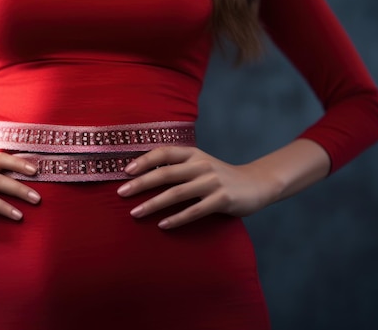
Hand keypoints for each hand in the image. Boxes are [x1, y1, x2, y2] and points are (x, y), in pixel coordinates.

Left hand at [116, 146, 280, 228]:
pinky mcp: (222, 199)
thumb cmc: (219, 176)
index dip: (144, 160)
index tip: (125, 171)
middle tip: (121, 193)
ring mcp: (212, 182)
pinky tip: (162, 225)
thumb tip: (142, 174)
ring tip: (135, 213)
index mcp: (193, 154)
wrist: (256, 184)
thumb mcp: (199, 164)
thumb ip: (177, 166)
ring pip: (177, 193)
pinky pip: (195, 211)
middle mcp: (201, 165)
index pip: (164, 153)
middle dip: (141, 183)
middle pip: (166, 173)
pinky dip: (177, 218)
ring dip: (153, 204)